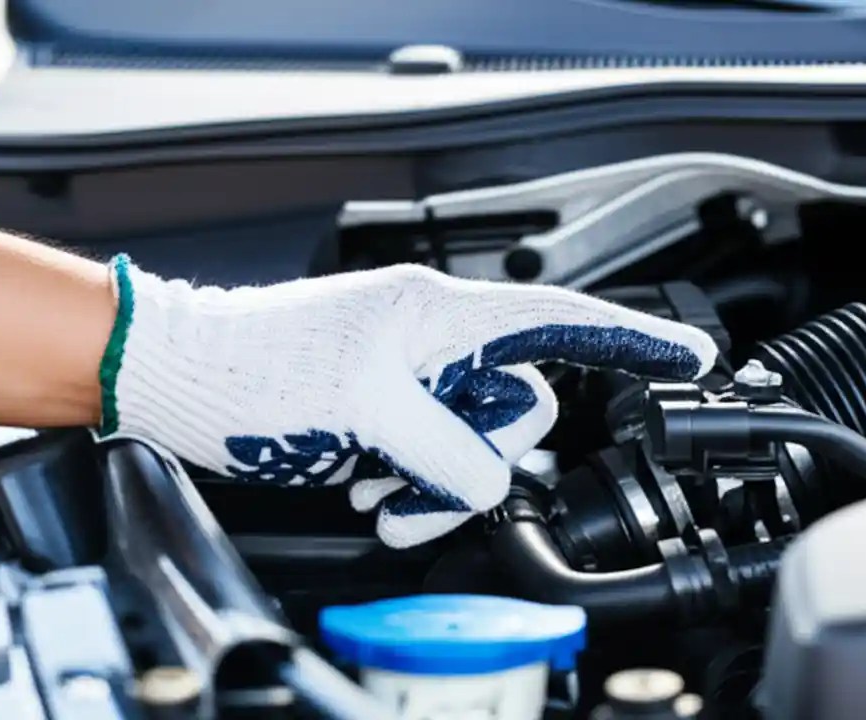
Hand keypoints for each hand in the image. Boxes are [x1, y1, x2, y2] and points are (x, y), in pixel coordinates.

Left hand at [102, 257, 717, 547]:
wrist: (175, 378)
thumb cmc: (250, 370)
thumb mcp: (365, 413)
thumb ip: (449, 452)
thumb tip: (494, 482)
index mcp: (441, 315)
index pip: (562, 320)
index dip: (634, 341)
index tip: (691, 356)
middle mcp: (435, 341)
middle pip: (518, 410)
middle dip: (475, 460)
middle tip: (410, 481)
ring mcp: (411, 378)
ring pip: (472, 444)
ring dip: (433, 483)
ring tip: (373, 489)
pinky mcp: (385, 410)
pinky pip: (432, 456)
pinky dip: (409, 484)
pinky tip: (364, 484)